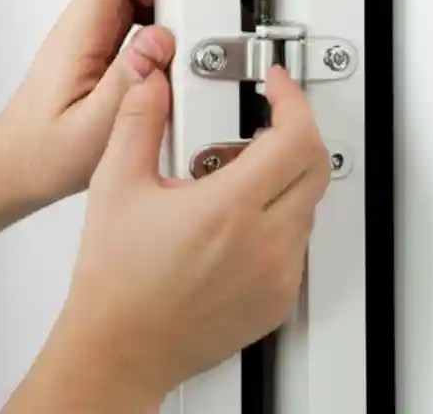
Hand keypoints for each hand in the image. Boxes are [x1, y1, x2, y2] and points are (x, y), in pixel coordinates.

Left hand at [0, 0, 174, 202]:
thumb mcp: (93, 130)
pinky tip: (179, 56)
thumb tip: (162, 39)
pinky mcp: (107, 47)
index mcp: (82, 28)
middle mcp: (89, 19)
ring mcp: (97, 31)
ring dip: (179, 4)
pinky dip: (170, 25)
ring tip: (197, 40)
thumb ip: (130, 84)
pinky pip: (146, 17)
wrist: (15, 168)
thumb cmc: (43, 151)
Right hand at [7, 67, 331, 410]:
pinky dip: (280, 220)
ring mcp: (277, 276)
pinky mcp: (277, 300)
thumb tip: (151, 82)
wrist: (120, 349)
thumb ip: (138, 121)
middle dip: (297, 132)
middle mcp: (264, 245)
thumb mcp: (116, 184)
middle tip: (265, 120)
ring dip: (286, 178)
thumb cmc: (115, 284)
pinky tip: (236, 222)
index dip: (292, 100)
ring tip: (235, 177)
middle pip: (316, 167)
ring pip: (309, 206)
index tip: (276, 86)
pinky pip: (298, 245)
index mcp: (228, 210)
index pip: (296, 137)